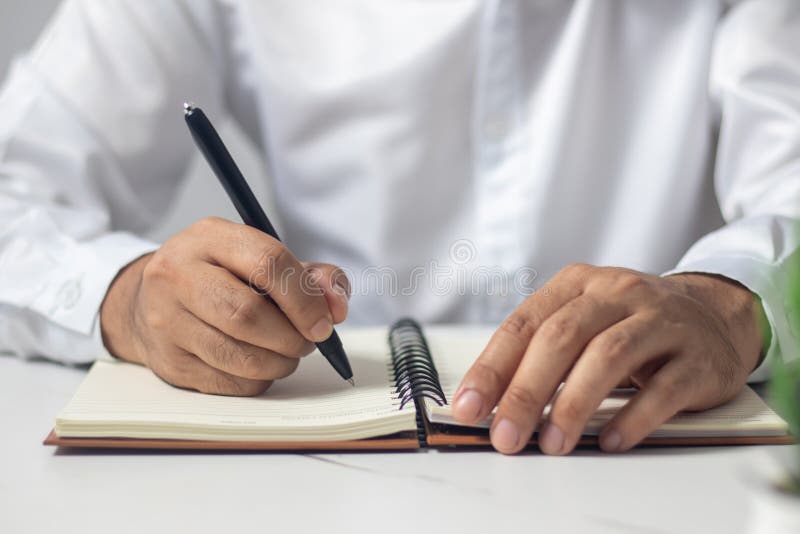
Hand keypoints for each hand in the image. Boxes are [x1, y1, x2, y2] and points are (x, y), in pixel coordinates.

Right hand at [100, 217, 349, 395]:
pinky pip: (229, 383)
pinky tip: (258, 365)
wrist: (149, 300)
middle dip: (291, 337)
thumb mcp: (262, 258)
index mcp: (209, 237)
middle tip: (307, 342)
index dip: (305, 299)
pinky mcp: (168, 362)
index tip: (325, 323)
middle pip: (247, 314)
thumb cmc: (222, 277)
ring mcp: (166, 320)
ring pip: (239, 356)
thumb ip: (311, 276)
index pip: (267, 263)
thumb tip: (336, 306)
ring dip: (279, 363)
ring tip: (286, 353)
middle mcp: (178, 274)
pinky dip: (258, 379)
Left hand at [452, 264, 767, 453]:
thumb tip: (488, 403)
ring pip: (608, 357)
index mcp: (576, 284)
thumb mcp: (583, 321)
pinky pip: (663, 388)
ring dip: (573, 405)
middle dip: (526, 391)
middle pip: (561, 338)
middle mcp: (616, 293)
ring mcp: (660, 321)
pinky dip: (632, 417)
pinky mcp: (697, 356)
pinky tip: (610, 442)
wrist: (714, 315)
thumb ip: (539, 353)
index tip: (468, 407)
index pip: (524, 324)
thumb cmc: (630, 324)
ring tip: (552, 444)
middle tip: (505, 435)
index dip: (492, 368)